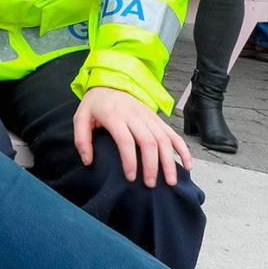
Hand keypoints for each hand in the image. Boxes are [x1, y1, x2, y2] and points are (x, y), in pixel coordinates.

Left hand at [72, 86, 190, 187]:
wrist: (110, 84)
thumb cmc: (94, 106)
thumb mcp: (80, 118)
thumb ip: (82, 139)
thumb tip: (88, 161)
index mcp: (115, 116)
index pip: (125, 140)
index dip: (130, 160)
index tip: (130, 178)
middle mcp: (135, 116)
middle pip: (148, 142)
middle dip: (152, 165)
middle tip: (150, 184)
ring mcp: (149, 117)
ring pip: (164, 139)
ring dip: (169, 161)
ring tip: (170, 181)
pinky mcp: (158, 119)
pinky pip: (173, 135)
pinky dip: (183, 150)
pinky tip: (187, 166)